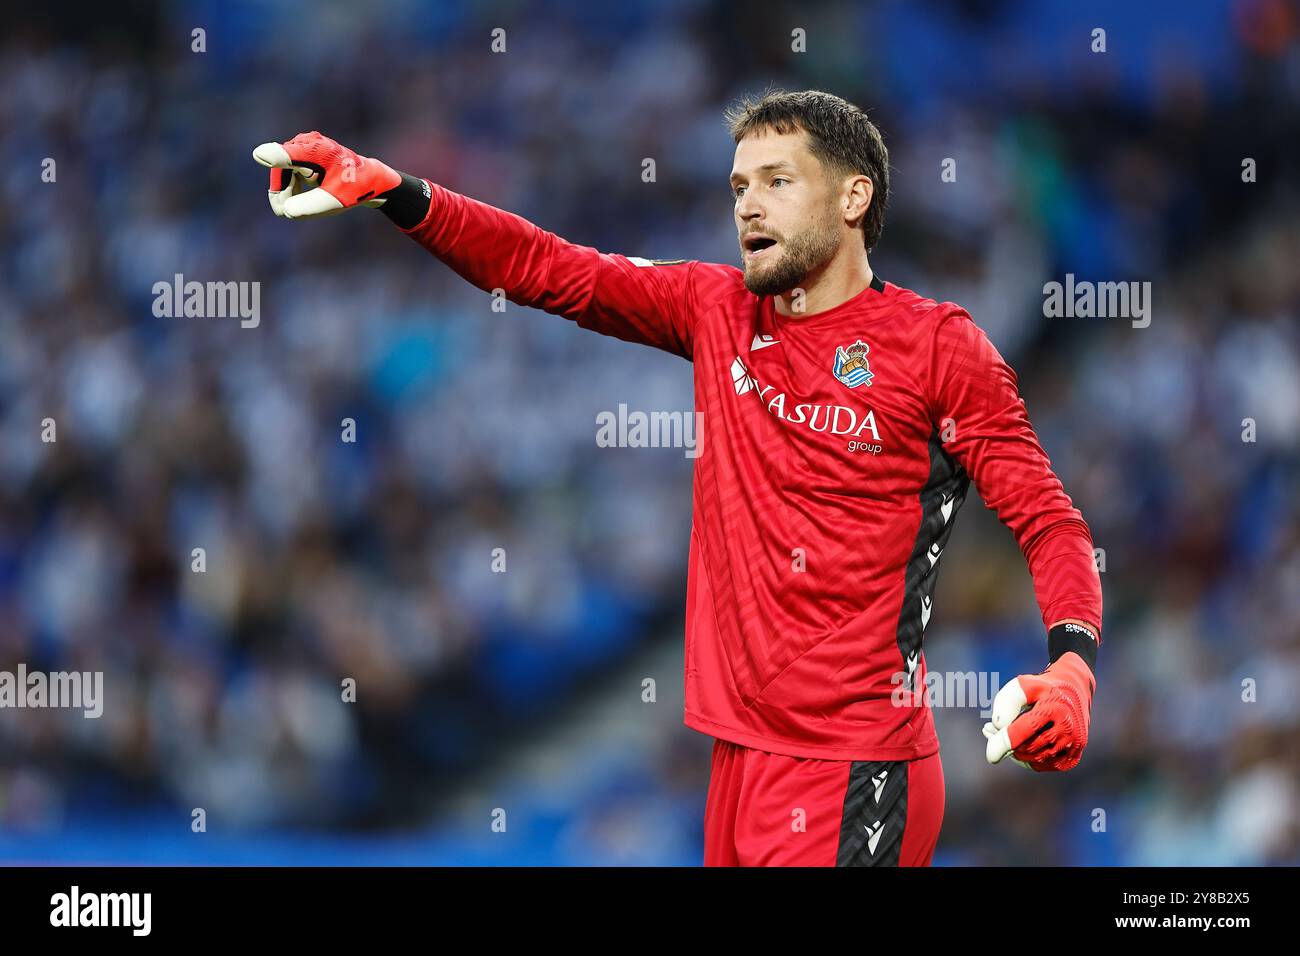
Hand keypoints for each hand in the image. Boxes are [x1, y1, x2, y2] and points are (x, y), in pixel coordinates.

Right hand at [252, 131, 401, 219]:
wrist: (367, 179)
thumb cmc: (353, 189)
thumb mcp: (335, 201)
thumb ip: (311, 206)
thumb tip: (285, 211)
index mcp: (318, 151)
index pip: (291, 155)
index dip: (275, 156)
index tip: (259, 155)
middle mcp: (306, 142)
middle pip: (279, 170)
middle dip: (282, 193)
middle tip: (287, 212)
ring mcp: (301, 146)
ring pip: (280, 172)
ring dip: (287, 192)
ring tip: (304, 202)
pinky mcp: (299, 153)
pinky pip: (285, 172)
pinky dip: (290, 188)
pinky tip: (307, 193)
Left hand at [983, 651, 1093, 771]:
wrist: (1073, 693)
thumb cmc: (1041, 689)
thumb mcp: (1022, 685)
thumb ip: (1007, 702)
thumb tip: (998, 726)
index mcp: (1056, 706)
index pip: (1028, 728)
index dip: (1006, 742)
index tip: (991, 756)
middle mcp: (1069, 727)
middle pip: (1029, 746)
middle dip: (1005, 743)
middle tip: (988, 730)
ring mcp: (1074, 744)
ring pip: (1035, 759)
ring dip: (1014, 752)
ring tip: (1000, 735)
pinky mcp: (1073, 757)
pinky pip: (1043, 766)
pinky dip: (1027, 759)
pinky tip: (1019, 745)